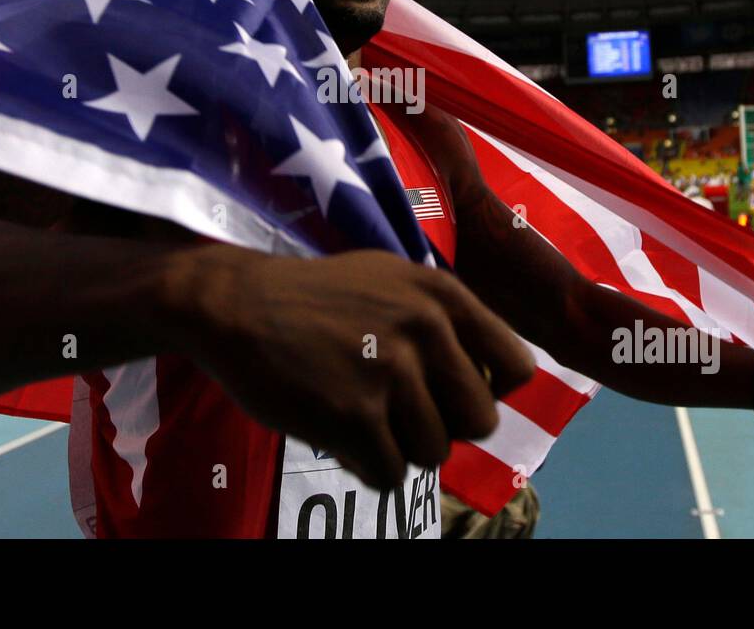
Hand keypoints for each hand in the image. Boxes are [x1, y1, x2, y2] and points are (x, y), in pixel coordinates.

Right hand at [191, 248, 535, 488]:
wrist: (235, 304)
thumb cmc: (314, 297)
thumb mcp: (391, 278)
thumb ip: (445, 317)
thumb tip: (502, 378)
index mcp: (443, 296)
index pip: (518, 369)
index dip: (490, 391)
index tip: (454, 392)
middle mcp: (427, 330)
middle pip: (480, 421)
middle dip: (444, 426)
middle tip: (402, 412)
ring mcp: (391, 373)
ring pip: (435, 453)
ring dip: (400, 447)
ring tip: (363, 416)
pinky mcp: (354, 416)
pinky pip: (391, 475)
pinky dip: (367, 466)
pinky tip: (341, 435)